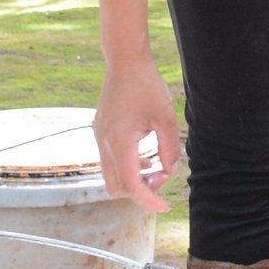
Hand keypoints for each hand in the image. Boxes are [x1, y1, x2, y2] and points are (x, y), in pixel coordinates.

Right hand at [94, 56, 182, 212]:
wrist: (125, 62)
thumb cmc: (147, 86)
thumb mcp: (166, 118)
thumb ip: (170, 149)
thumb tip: (170, 172)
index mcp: (119, 142)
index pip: (131, 186)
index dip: (148, 200)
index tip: (165, 206)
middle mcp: (103, 143)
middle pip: (116, 187)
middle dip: (140, 192)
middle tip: (162, 180)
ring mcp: (98, 138)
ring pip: (112, 175)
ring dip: (134, 179)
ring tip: (158, 169)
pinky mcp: (100, 132)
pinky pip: (111, 161)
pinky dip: (128, 167)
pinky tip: (148, 159)